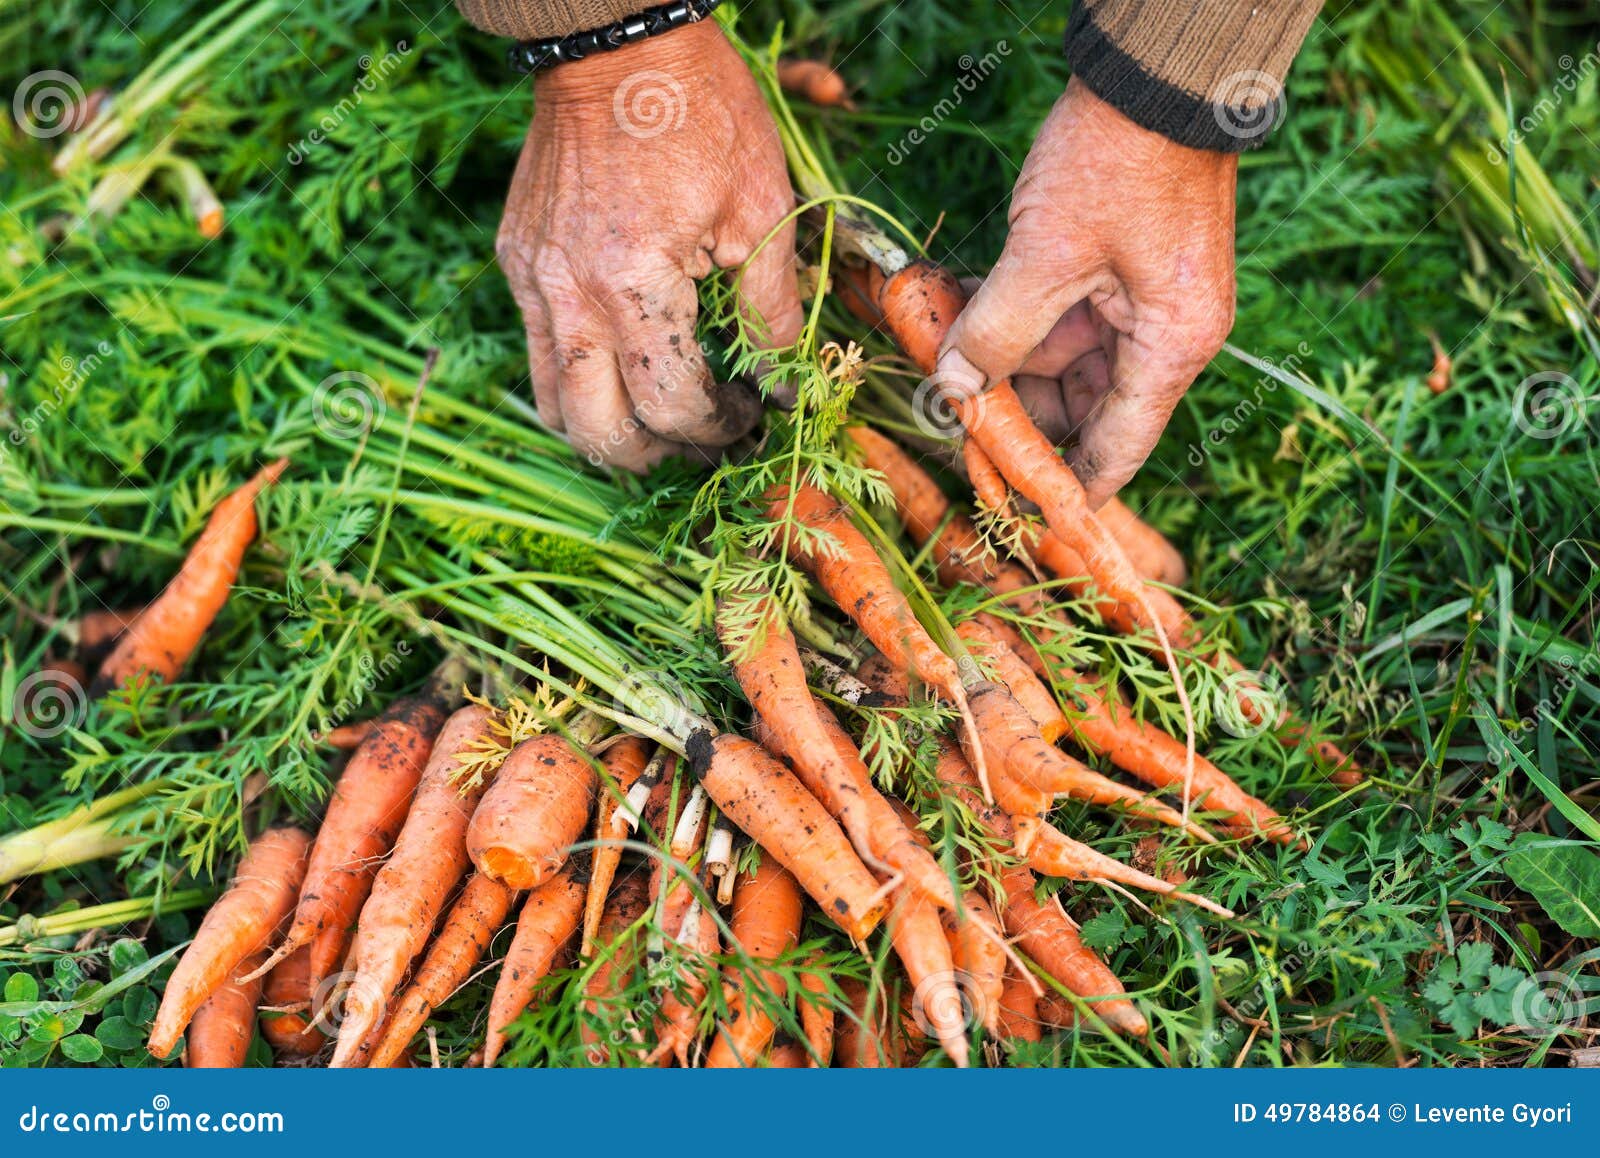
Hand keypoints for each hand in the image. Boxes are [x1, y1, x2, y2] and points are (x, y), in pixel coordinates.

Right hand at [496, 21, 801, 470]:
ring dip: (607, 431)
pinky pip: (539, 350)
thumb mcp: (763, 210)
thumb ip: (773, 312)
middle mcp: (568, 293)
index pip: (669, 406)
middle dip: (656, 454)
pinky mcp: (518, 260)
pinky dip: (579, 379)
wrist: (619, 44)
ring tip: (658, 421)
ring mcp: (533, 279)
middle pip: (597, 431)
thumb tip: (786, 385)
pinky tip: (625, 364)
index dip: (718, 427)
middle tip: (703, 440)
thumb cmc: (701, 115)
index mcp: (632, 283)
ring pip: (553, 403)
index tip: (751, 413)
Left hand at [937, 77, 1237, 507]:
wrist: (1156, 70)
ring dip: (997, 353)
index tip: (1008, 511)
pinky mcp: (1116, 269)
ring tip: (933, 342)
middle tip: (939, 411)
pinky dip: (1010, 313)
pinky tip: (955, 305)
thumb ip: (997, 331)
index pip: (1115, 453)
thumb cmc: (1119, 159)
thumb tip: (955, 390)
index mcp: (1169, 349)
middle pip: (1077, 407)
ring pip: (1056, 358)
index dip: (1060, 489)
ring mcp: (1140, 302)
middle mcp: (1163, 337)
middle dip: (1007, 407)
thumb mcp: (1046, 254)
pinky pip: (1056, 313)